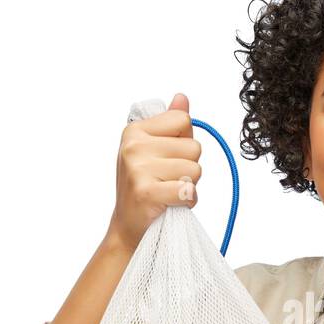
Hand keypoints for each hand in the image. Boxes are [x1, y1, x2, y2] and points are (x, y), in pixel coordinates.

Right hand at [108, 93, 201, 253]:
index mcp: (135, 130)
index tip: (167, 158)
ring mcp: (138, 169)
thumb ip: (171, 124)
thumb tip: (182, 98)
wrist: (128, 226)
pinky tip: (170, 204)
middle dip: (188, 167)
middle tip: (167, 180)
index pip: (183, 120)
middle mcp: (133, 146)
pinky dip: (187, 202)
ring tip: (167, 192)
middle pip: (194, 147)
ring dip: (188, 186)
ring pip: (195, 170)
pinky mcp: (146, 192)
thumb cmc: (146, 186)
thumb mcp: (154, 150)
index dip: (184, 142)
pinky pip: (189, 191)